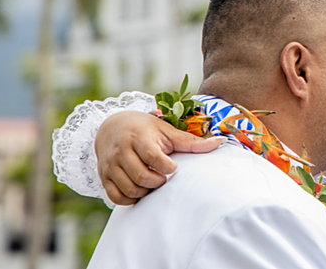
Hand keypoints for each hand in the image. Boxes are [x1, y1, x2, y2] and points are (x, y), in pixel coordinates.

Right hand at [95, 111, 220, 204]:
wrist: (112, 126)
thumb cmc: (146, 129)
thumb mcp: (168, 131)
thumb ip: (191, 141)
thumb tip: (220, 142)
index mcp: (139, 137)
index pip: (153, 157)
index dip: (167, 167)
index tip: (173, 167)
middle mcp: (122, 151)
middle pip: (141, 176)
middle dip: (157, 182)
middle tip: (164, 177)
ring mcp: (110, 165)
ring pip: (129, 188)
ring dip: (145, 191)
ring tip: (153, 182)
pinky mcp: (104, 176)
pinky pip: (116, 196)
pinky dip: (130, 199)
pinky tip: (140, 191)